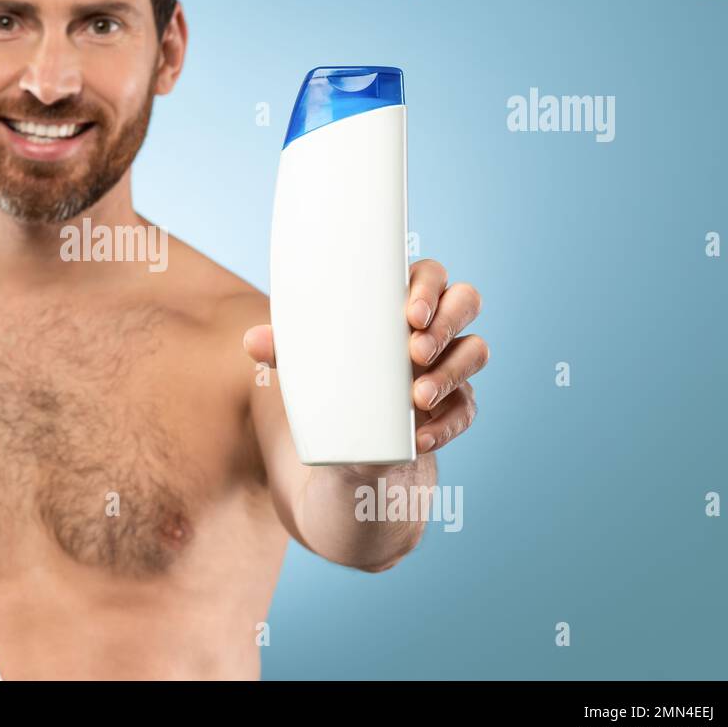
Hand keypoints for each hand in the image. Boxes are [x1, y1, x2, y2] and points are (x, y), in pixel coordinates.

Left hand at [242, 258, 487, 476]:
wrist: (350, 452)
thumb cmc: (332, 384)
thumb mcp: (306, 369)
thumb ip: (283, 352)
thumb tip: (252, 340)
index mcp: (400, 302)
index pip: (431, 274)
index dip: (429, 286)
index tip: (409, 311)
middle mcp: (433, 327)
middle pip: (465, 301)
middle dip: (446, 323)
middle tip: (415, 350)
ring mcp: (449, 365)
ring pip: (476, 350)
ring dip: (453, 372)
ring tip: (418, 397)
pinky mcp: (455, 407)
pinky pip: (467, 408)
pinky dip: (448, 423)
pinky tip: (423, 437)